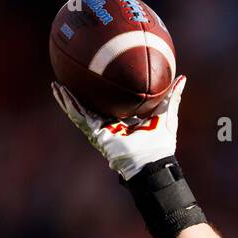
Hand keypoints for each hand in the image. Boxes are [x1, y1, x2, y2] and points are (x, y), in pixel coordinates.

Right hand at [51, 75, 186, 180]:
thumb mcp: (167, 114)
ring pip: (80, 111)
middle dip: (79, 96)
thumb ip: (173, 96)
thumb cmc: (161, 144)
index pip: (110, 106)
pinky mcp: (97, 133)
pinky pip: (79, 116)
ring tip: (55, 86)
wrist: (153, 161)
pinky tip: (60, 92)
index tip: (97, 81)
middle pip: (90, 107)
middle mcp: (110, 126)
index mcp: (123, 122)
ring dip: (67, 99)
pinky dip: (69, 104)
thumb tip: (181, 77)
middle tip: (69, 80)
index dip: (102, 95)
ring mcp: (101, 130)